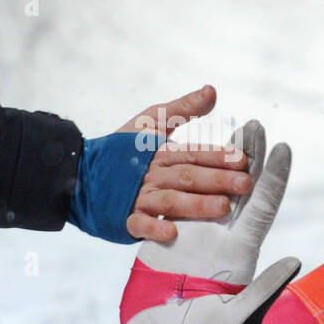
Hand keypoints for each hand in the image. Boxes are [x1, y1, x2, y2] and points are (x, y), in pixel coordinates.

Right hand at [119, 85, 252, 240]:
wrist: (78, 175)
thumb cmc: (122, 151)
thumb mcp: (150, 124)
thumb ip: (182, 109)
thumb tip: (212, 90)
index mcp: (159, 152)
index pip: (192, 153)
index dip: (217, 156)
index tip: (243, 160)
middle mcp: (151, 174)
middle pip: (186, 176)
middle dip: (216, 180)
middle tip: (245, 184)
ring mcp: (137, 197)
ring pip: (169, 200)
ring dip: (196, 205)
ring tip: (223, 207)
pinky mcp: (124, 218)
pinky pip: (138, 224)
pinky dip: (153, 229)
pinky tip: (172, 233)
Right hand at [122, 120, 300, 323]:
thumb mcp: (239, 318)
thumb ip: (265, 290)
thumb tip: (294, 261)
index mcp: (242, 254)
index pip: (262, 208)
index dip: (273, 177)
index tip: (283, 146)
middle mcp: (223, 240)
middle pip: (240, 190)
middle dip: (248, 156)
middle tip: (255, 124)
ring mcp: (195, 237)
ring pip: (211, 189)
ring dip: (219, 160)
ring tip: (231, 130)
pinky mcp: (167, 238)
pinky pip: (176, 200)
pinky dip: (182, 176)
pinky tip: (187, 153)